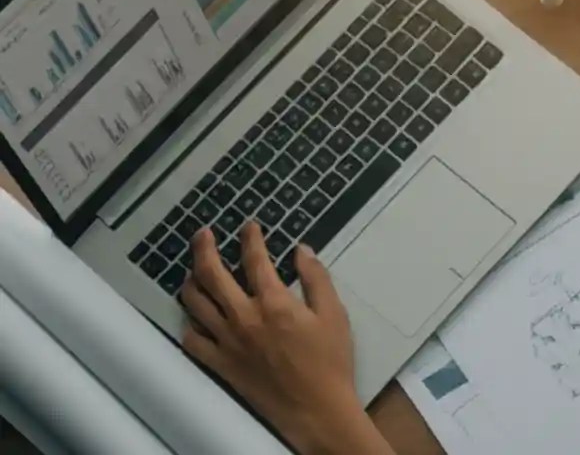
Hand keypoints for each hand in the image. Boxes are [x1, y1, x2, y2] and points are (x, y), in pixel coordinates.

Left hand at [180, 223, 388, 454]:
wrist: (316, 408)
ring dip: (190, 280)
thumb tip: (302, 250)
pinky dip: (189, 323)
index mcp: (273, 302)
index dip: (250, 237)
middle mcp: (243, 317)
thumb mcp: (334, 314)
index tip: (249, 226)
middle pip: (211, 274)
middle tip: (203, 234)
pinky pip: (191, 340)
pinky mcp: (220, 364)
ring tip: (193, 270)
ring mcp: (227, 342)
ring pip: (194, 303)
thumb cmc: (330, 362)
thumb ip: (316, 278)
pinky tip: (195, 317)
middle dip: (204, 247)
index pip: (254, 258)